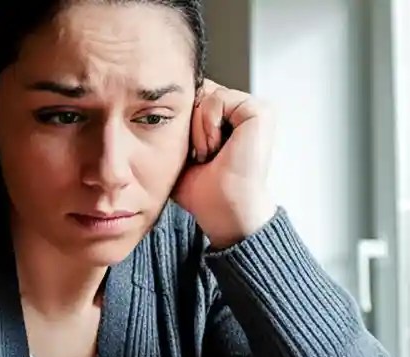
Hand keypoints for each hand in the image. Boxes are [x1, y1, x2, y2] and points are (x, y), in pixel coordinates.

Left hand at [172, 79, 277, 247]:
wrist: (223, 212)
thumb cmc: (204, 191)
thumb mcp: (178, 152)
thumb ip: (173, 123)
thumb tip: (150, 103)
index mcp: (228, 119)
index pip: (194, 96)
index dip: (182, 120)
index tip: (192, 154)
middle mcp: (242, 111)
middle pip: (198, 91)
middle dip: (189, 124)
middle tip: (201, 156)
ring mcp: (253, 109)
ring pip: (206, 95)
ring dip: (198, 129)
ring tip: (209, 154)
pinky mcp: (259, 111)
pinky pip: (218, 98)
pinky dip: (208, 124)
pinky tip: (216, 148)